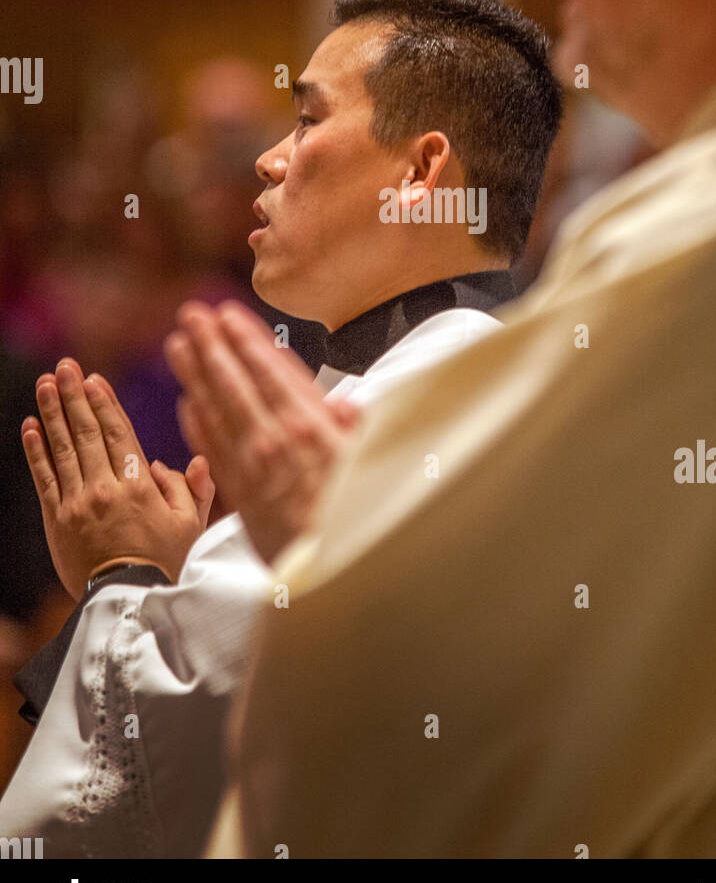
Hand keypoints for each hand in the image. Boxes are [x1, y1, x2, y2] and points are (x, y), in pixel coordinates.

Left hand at [21, 359, 215, 600]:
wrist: (126, 600)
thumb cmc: (164, 562)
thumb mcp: (191, 525)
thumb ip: (193, 489)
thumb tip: (188, 460)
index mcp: (138, 485)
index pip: (118, 433)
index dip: (104, 403)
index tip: (93, 377)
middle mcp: (105, 488)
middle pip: (86, 432)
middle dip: (74, 396)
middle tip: (63, 367)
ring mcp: (77, 502)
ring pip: (61, 449)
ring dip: (51, 413)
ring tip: (44, 385)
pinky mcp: (57, 519)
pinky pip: (44, 478)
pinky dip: (35, 451)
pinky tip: (30, 427)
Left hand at [164, 301, 358, 563]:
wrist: (335, 568)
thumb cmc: (360, 512)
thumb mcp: (371, 460)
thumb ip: (354, 429)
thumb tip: (345, 404)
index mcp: (312, 425)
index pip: (271, 370)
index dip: (247, 340)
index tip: (228, 314)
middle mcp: (277, 439)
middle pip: (236, 382)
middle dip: (213, 345)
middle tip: (192, 315)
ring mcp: (253, 466)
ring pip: (216, 409)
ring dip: (195, 374)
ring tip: (178, 344)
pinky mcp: (240, 493)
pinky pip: (212, 450)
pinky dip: (197, 423)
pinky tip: (185, 402)